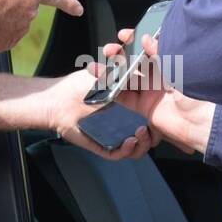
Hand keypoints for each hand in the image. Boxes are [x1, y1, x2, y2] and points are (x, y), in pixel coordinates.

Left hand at [44, 66, 158, 160]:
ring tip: (139, 134)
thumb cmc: (78, 86)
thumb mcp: (108, 75)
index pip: (151, 114)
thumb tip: (143, 67)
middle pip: (148, 133)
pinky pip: (119, 154)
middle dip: (154, 133)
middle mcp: (124, 120)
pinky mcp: (103, 145)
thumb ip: (127, 73)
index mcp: (129, 104)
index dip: (159, 115)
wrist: (57, 101)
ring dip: (143, 143)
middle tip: (152, 126)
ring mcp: (114, 134)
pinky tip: (128, 142)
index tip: (163, 110)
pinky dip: (126, 151)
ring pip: (137, 146)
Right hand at [94, 29, 215, 154]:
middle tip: (108, 50)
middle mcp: (158, 77)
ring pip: (126, 79)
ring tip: (95, 66)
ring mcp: (150, 91)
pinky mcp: (144, 106)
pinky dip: (112, 90)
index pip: (148, 48)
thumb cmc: (195, 91)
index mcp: (168, 64)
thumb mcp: (177, 66)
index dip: (135, 40)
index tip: (123, 35)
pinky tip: (101, 83)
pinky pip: (125, 96)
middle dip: (119, 55)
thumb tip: (145, 38)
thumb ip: (159, 52)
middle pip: (134, 62)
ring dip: (111, 72)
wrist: (199, 121)